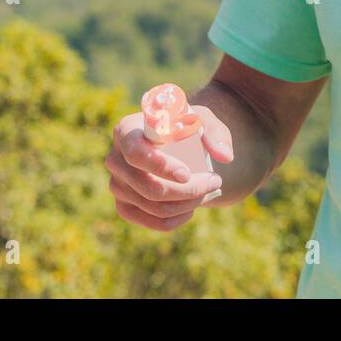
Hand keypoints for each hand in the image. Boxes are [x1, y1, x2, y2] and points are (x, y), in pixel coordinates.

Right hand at [105, 105, 231, 231]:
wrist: (172, 143)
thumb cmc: (184, 126)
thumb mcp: (201, 119)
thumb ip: (216, 133)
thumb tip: (225, 157)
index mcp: (126, 130)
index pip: (136, 154)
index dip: (160, 167)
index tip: (187, 174)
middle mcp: (115, 159)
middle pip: (149, 187)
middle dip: (188, 190)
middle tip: (215, 181)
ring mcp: (116, 185)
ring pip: (153, 206)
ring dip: (187, 204)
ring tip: (208, 191)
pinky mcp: (123, 205)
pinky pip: (149, 221)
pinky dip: (175, 220)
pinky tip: (190, 209)